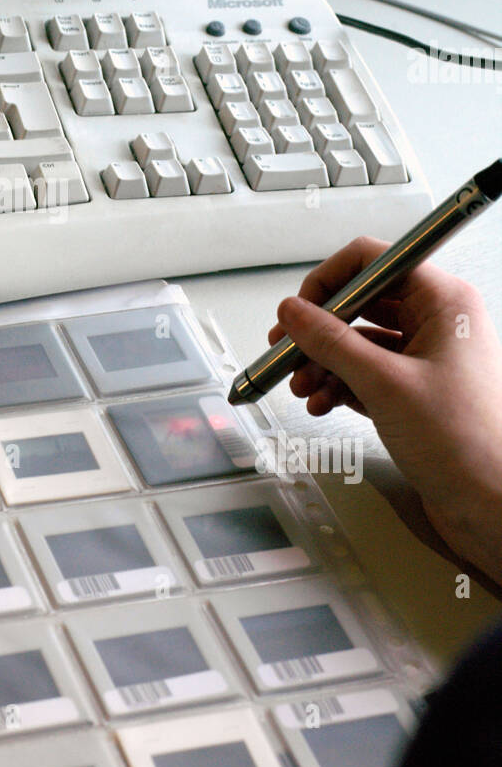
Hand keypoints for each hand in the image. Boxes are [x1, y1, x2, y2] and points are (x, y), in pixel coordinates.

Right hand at [269, 236, 501, 584]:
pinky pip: (364, 372)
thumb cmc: (468, 445)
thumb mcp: (385, 384)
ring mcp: (427, 357)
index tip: (299, 309)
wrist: (492, 505)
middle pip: (360, 304)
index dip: (330, 282)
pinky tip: (321, 402)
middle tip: (286, 349)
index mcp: (444, 302)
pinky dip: (337, 385)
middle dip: (318, 330)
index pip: (374, 261)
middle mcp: (438, 322)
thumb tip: (295, 312)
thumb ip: (331, 342)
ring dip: (322, 363)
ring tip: (302, 385)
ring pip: (358, 342)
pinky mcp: (415, 390)